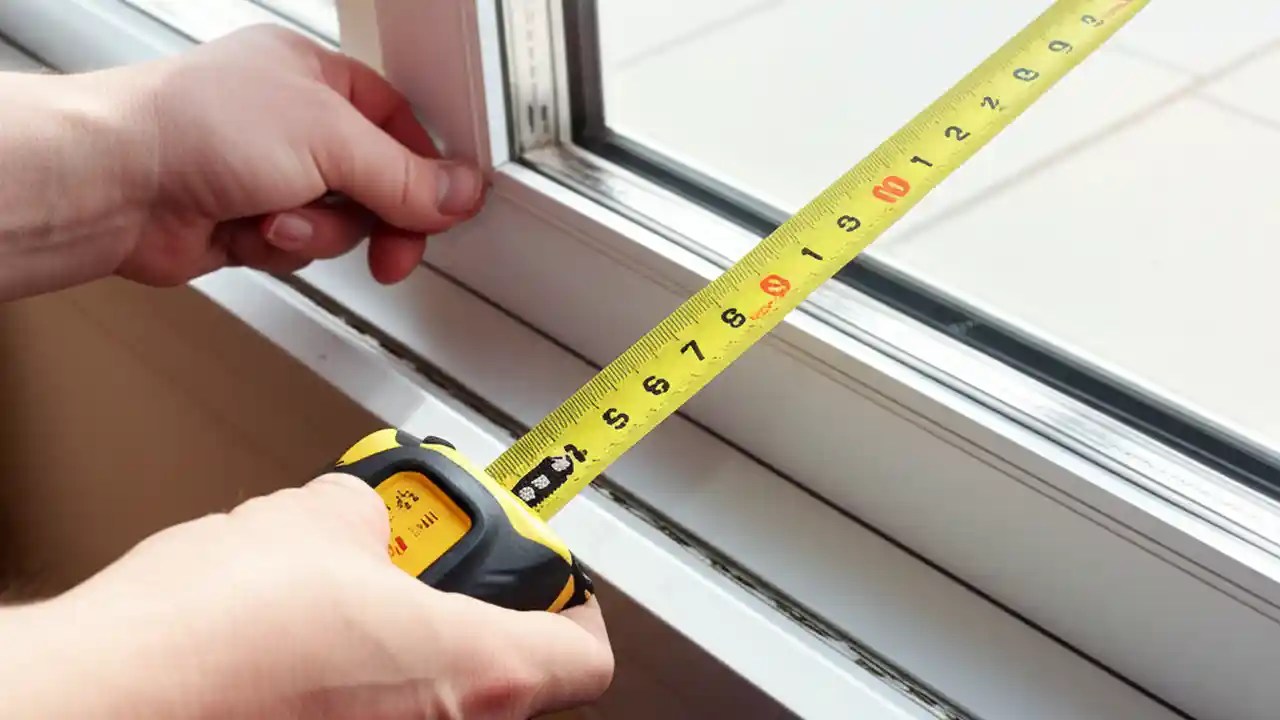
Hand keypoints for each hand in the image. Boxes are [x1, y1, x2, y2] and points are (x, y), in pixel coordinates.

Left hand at [0, 24, 483, 296]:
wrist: (113, 185)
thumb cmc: (190, 128)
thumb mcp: (329, 140)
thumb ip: (404, 175)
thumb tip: (459, 191)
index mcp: (315, 77)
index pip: (400, 127)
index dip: (426, 172)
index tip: (445, 209)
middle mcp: (293, 124)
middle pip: (376, 185)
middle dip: (375, 218)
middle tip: (393, 248)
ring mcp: (270, 175)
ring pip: (340, 225)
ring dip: (316, 233)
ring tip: (278, 217)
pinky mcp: (248, 223)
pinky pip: (300, 250)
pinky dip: (282, 249)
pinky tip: (250, 230)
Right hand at [0, 474, 612, 718]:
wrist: (115, 696)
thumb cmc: (219, 631)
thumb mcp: (322, 518)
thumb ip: (376, 516)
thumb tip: (367, 518)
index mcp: (475, 670)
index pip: (585, 657)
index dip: (576, 604)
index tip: (552, 572)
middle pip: (508, 673)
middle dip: (469, 605)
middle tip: (435, 561)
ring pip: (429, 692)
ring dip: (404, 639)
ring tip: (350, 588)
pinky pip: (367, 712)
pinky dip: (350, 675)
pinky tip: (301, 637)